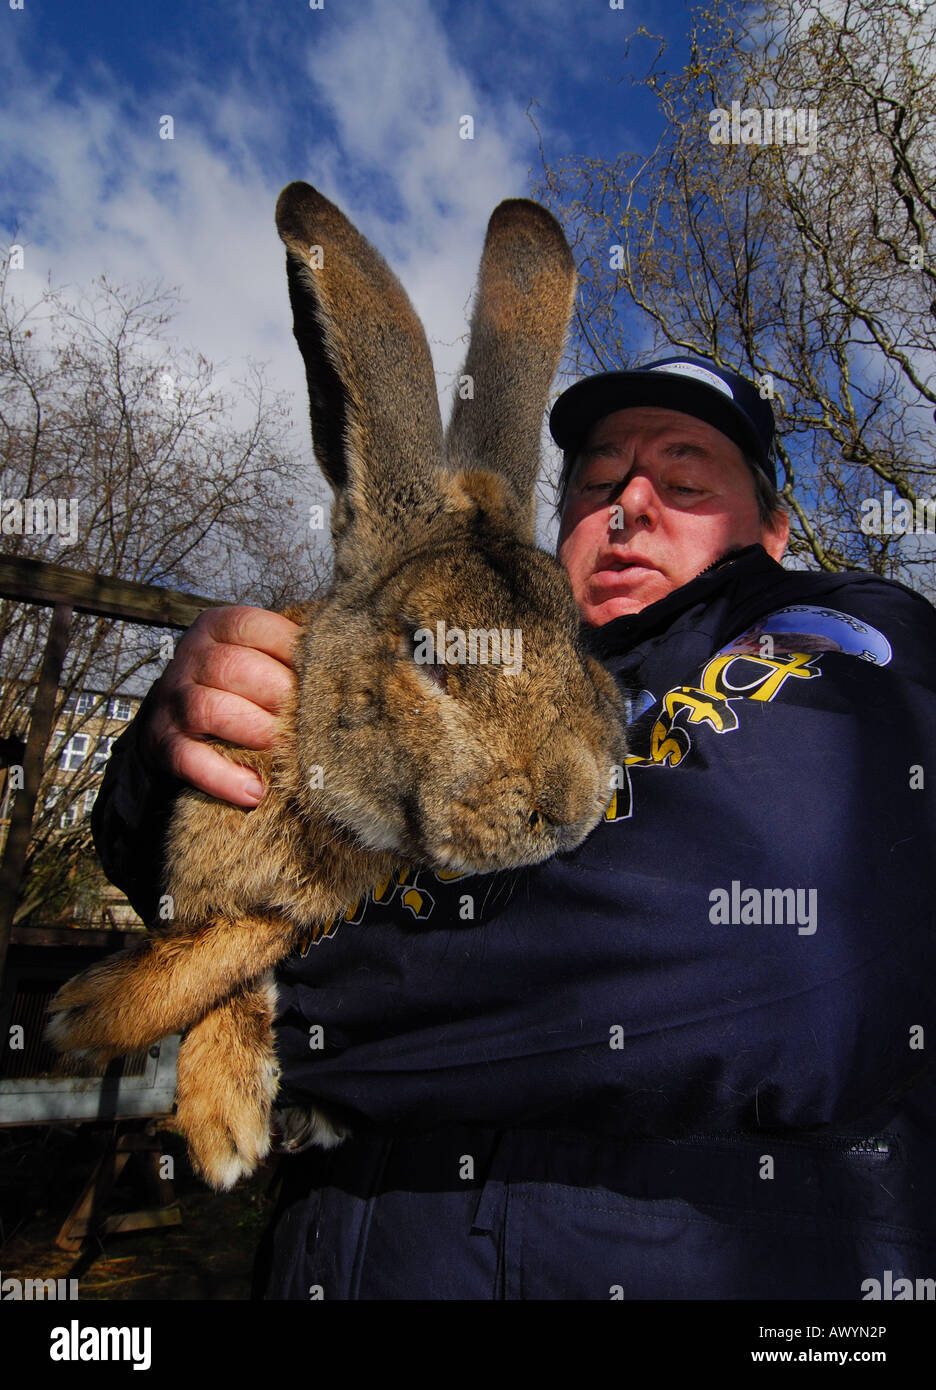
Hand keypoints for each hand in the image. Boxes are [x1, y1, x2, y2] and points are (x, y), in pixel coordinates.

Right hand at [138, 606, 301, 806]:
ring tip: (284, 750)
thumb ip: (290, 651)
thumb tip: (350, 657)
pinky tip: (255, 790)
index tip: (321, 672)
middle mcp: (189, 659)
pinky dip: (223, 778)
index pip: (252, 625)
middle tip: (307, 717)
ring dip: (254, 730)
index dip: (290, 648)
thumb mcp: (256, 654)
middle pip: (232, 668)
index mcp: (216, 627)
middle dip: (278, 694)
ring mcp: (173, 701)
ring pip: (209, 708)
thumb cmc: (239, 684)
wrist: (176, 717)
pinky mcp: (163, 744)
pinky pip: (189, 759)